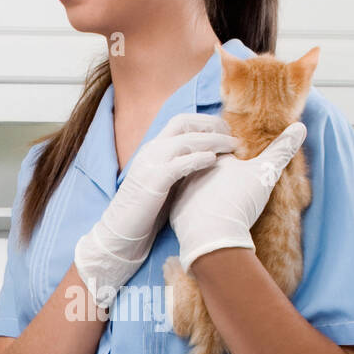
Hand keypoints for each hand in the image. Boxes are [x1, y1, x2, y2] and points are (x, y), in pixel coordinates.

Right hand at [73, 111, 237, 308]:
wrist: (120, 231)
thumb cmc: (146, 211)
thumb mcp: (165, 183)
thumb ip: (181, 168)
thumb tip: (209, 161)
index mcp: (154, 148)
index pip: (181, 121)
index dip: (205, 122)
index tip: (225, 131)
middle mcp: (152, 150)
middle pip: (184, 122)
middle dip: (211, 124)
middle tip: (232, 135)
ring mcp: (151, 163)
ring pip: (186, 140)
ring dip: (213, 140)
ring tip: (232, 147)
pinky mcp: (153, 180)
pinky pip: (180, 163)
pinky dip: (198, 158)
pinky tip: (214, 160)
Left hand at [169, 121, 306, 271]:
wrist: (213, 235)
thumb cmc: (239, 201)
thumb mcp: (266, 173)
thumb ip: (281, 150)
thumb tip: (301, 127)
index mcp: (213, 157)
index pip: (221, 146)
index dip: (231, 151)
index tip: (239, 156)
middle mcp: (193, 170)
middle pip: (204, 164)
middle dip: (213, 168)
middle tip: (227, 180)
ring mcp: (182, 191)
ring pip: (191, 185)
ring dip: (201, 189)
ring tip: (216, 199)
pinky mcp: (175, 213)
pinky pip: (183, 207)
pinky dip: (192, 210)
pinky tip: (203, 217)